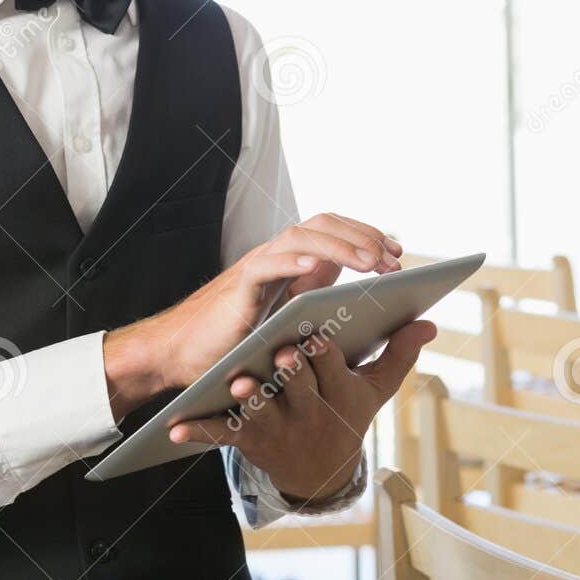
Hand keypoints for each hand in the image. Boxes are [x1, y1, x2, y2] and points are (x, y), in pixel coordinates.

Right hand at [152, 211, 402, 392]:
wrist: (182, 355)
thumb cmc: (234, 342)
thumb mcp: (286, 319)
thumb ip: (316, 299)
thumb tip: (362, 293)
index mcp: (289, 264)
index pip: (333, 231)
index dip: (367, 236)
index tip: (397, 256)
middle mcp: (274, 258)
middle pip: (322, 224)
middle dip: (363, 237)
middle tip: (393, 261)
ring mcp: (255, 269)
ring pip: (299, 237)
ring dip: (339, 246)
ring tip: (369, 263)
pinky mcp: (237, 290)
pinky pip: (264, 266)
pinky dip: (289, 262)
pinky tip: (314, 268)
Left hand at [166, 318, 437, 505]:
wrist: (320, 472)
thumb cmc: (346, 414)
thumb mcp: (374, 391)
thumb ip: (398, 354)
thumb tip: (428, 323)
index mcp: (340, 397)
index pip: (335, 372)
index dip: (326, 357)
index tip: (318, 335)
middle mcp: (310, 415)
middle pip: (300, 391)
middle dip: (293, 374)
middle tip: (283, 353)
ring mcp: (278, 430)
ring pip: (262, 413)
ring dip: (251, 400)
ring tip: (239, 383)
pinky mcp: (248, 442)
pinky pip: (222, 437)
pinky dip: (199, 432)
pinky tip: (177, 428)